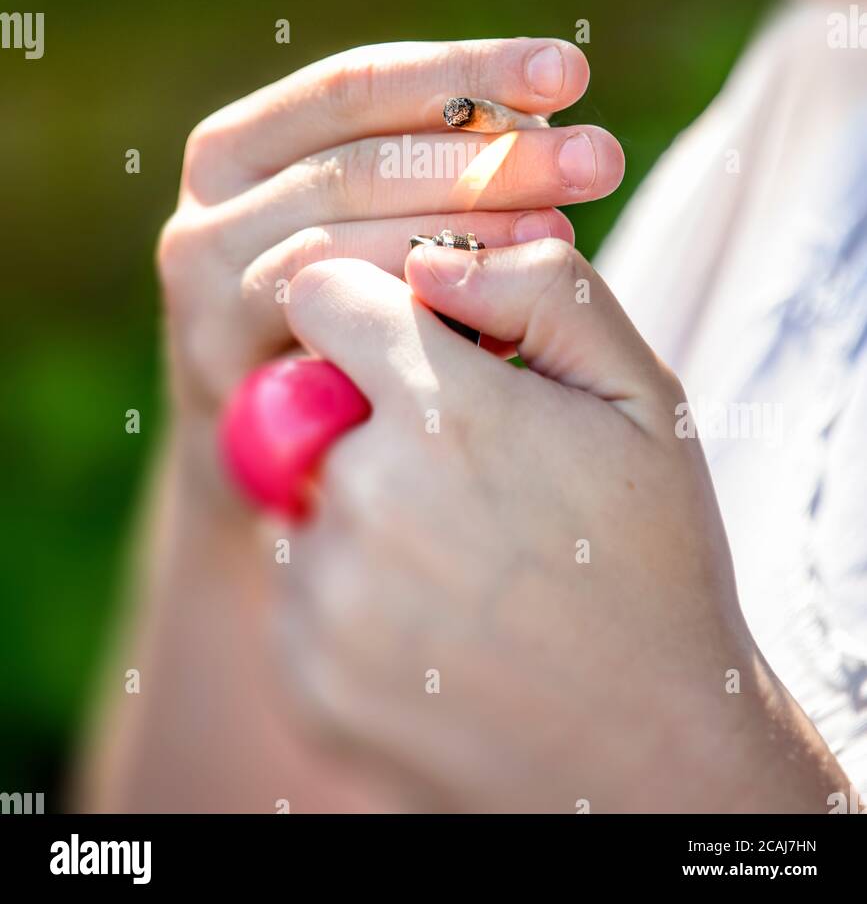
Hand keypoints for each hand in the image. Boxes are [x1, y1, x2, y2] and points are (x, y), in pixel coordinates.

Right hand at [155, 38, 623, 490]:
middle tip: (598, 158)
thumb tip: (551, 120)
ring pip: (335, 247)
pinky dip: (412, 319)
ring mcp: (204, 295)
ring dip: (457, 234)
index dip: (464, 70)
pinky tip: (502, 322)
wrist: (278, 455)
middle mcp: (207, 212)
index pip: (356, 84)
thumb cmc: (355, 314)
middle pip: (353, 165)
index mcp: (240, 145)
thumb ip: (434, 170)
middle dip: (485, 157)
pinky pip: (323, 335)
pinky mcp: (223, 375)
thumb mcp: (378, 225)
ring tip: (563, 232)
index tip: (568, 70)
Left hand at [275, 239, 847, 812]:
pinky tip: (435, 623)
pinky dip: (348, 593)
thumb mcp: (643, 400)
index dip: (365, 306)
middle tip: (460, 472)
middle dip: (365, 412)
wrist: (648, 756)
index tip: (408, 341)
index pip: (318, 292)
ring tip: (459, 560)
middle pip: (302, 397)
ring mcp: (327, 601)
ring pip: (299, 495)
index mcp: (446, 416)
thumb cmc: (651, 559)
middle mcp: (365, 503)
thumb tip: (428, 258)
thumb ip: (546, 292)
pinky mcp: (304, 675)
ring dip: (357, 506)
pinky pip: (297, 587)